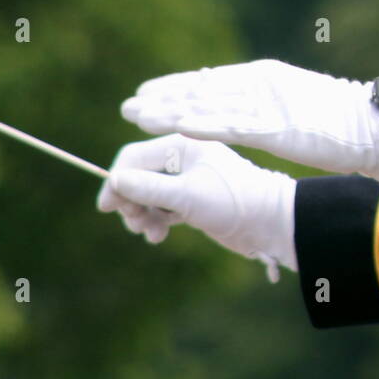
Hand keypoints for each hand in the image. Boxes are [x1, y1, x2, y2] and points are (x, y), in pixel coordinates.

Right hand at [97, 133, 296, 281]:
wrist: (271, 222)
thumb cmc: (232, 202)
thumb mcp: (186, 196)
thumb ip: (149, 188)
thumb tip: (114, 180)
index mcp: (183, 143)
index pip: (134, 157)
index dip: (117, 181)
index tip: (108, 209)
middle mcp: (183, 156)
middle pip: (137, 176)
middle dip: (131, 202)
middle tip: (137, 224)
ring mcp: (188, 178)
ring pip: (147, 194)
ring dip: (142, 215)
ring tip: (151, 234)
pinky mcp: (193, 199)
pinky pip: (161, 207)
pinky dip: (156, 220)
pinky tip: (159, 235)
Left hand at [120, 59, 378, 185]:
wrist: (373, 124)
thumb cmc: (338, 122)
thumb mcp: (294, 107)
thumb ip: (265, 106)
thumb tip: (241, 109)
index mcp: (265, 78)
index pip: (211, 81)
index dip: (177, 88)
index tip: (146, 94)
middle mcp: (261, 84)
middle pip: (203, 90)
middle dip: (164, 98)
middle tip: (128, 106)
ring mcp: (268, 103)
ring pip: (210, 105)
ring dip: (172, 110)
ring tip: (139, 115)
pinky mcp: (278, 125)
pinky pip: (234, 126)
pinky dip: (205, 125)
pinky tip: (179, 127)